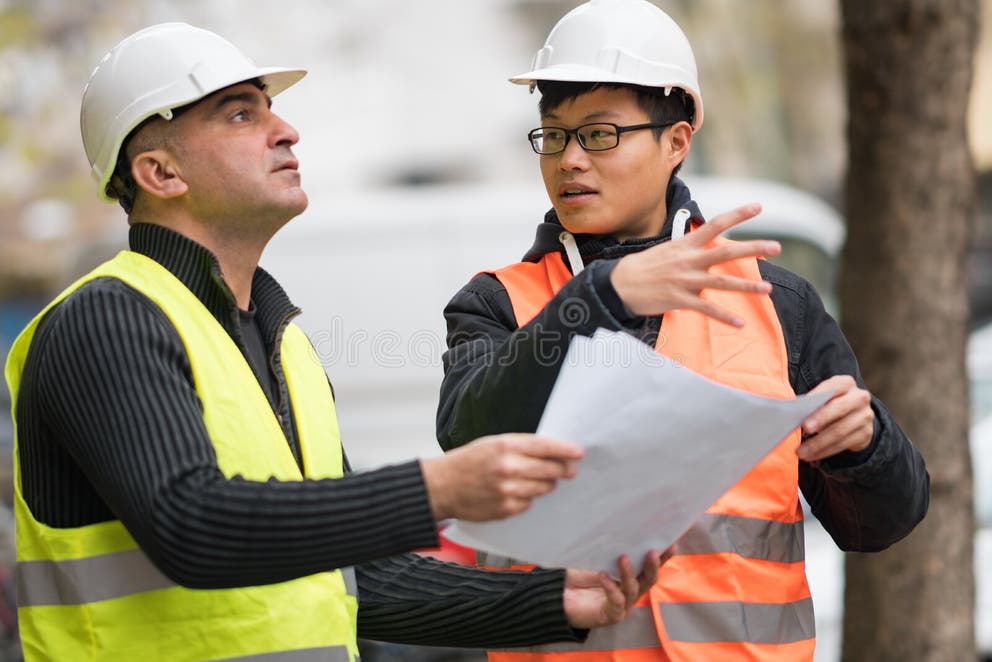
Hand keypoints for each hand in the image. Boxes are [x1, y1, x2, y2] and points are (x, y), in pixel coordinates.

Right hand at [421, 434, 583, 521]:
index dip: (566, 450)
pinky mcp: (505, 509)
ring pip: (543, 488)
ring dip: (545, 484)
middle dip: (562, 469)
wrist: (442, 486)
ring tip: (533, 479)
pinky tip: (514, 492)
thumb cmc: (468, 461)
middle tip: (568, 470)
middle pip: (551, 470)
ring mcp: (507, 491)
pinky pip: (529, 504)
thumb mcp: (492, 443)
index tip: (579, 453)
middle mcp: (508, 467)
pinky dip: (527, 498)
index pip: (546, 446)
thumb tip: (552, 452)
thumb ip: (521, 446)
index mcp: (505, 445)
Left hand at [563, 550, 662, 628]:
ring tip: (623, 557)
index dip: (663, 557)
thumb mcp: (595, 559)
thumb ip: (609, 550)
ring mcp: (622, 606)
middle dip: (653, 565)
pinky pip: (615, 601)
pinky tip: (603, 575)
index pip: (650, 567)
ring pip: (633, 589)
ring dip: (628, 573)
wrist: (559, 598)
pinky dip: (611, 587)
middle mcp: (630, 593)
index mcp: (631, 579)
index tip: (672, 543)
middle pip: (649, 580)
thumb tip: (619, 528)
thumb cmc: (577, 577)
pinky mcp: (611, 616)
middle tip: (652, 551)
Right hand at [609, 203, 780, 326]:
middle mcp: (688, 260)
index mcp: (685, 245)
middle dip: (753, 249)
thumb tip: (706, 247)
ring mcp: (684, 281)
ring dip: (746, 287)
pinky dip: (724, 318)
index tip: (758, 206)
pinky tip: (740, 324)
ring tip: (768, 289)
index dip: (737, 214)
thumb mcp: (667, 250)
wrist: (619, 284)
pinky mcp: (679, 300)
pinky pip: (707, 310)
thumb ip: (689, 249)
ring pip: (721, 283)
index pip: (715, 224)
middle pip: (725, 252)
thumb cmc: (644, 267)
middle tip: (776, 246)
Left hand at [797, 375, 873, 462]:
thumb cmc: (829, 406)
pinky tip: (811, 456)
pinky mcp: (865, 434)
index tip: (802, 405)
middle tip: (805, 428)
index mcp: (845, 383)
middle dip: (821, 419)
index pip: (832, 386)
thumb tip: (792, 414)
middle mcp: (859, 397)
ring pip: (840, 431)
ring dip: (818, 443)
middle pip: (839, 408)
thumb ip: (811, 403)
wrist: (855, 419)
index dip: (818, 395)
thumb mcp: (823, 399)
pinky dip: (824, 451)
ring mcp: (865, 416)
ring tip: (801, 451)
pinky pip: (843, 444)